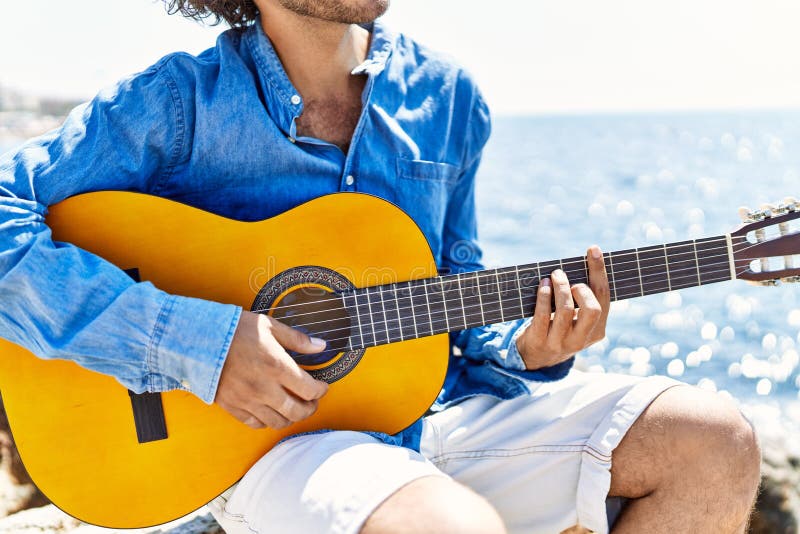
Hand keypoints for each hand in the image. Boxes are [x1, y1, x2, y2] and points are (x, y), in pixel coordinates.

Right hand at [215, 310, 328, 428]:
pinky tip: (271, 412)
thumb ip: (297, 339)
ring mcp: (247, 400)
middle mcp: (264, 388)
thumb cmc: (233, 330)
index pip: (309, 390)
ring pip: (278, 422)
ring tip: (293, 407)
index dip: (321, 390)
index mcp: (277, 367)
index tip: (322, 386)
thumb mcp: (269, 326)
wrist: (197, 339)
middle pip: (297, 411)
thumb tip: (320, 346)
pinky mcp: (232, 406)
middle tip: (312, 401)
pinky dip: (267, 421)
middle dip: (310, 408)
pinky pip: (255, 423)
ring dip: (291, 417)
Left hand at [516, 246, 609, 369]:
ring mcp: (561, 343)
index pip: (604, 298)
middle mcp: (582, 339)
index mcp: (597, 331)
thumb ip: (581, 299)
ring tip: (554, 275)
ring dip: (560, 287)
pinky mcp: (540, 341)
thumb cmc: (558, 327)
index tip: (593, 250)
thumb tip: (581, 263)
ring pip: (566, 310)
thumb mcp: (576, 320)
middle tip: (568, 278)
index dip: (599, 272)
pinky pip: (543, 316)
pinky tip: (543, 284)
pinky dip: (543, 296)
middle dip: (582, 288)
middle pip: (592, 309)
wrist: (535, 357)